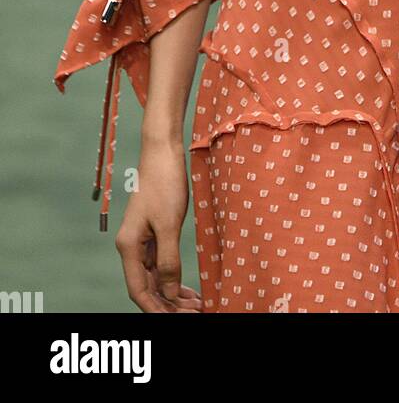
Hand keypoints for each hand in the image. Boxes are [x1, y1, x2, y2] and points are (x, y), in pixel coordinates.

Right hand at [115, 137, 202, 312]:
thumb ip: (168, 260)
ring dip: (173, 294)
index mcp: (128, 246)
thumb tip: (169, 293)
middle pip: (148, 287)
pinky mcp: (154, 233)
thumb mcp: (169, 224)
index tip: (176, 321)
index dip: (156, 309)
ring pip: (156, 278)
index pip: (139, 290)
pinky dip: (175, 278)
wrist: (163, 151)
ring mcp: (142, 241)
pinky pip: (162, 264)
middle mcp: (131, 247)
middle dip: (168, 305)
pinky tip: (189, 289)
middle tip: (194, 314)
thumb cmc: (164, 183)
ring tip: (196, 306)